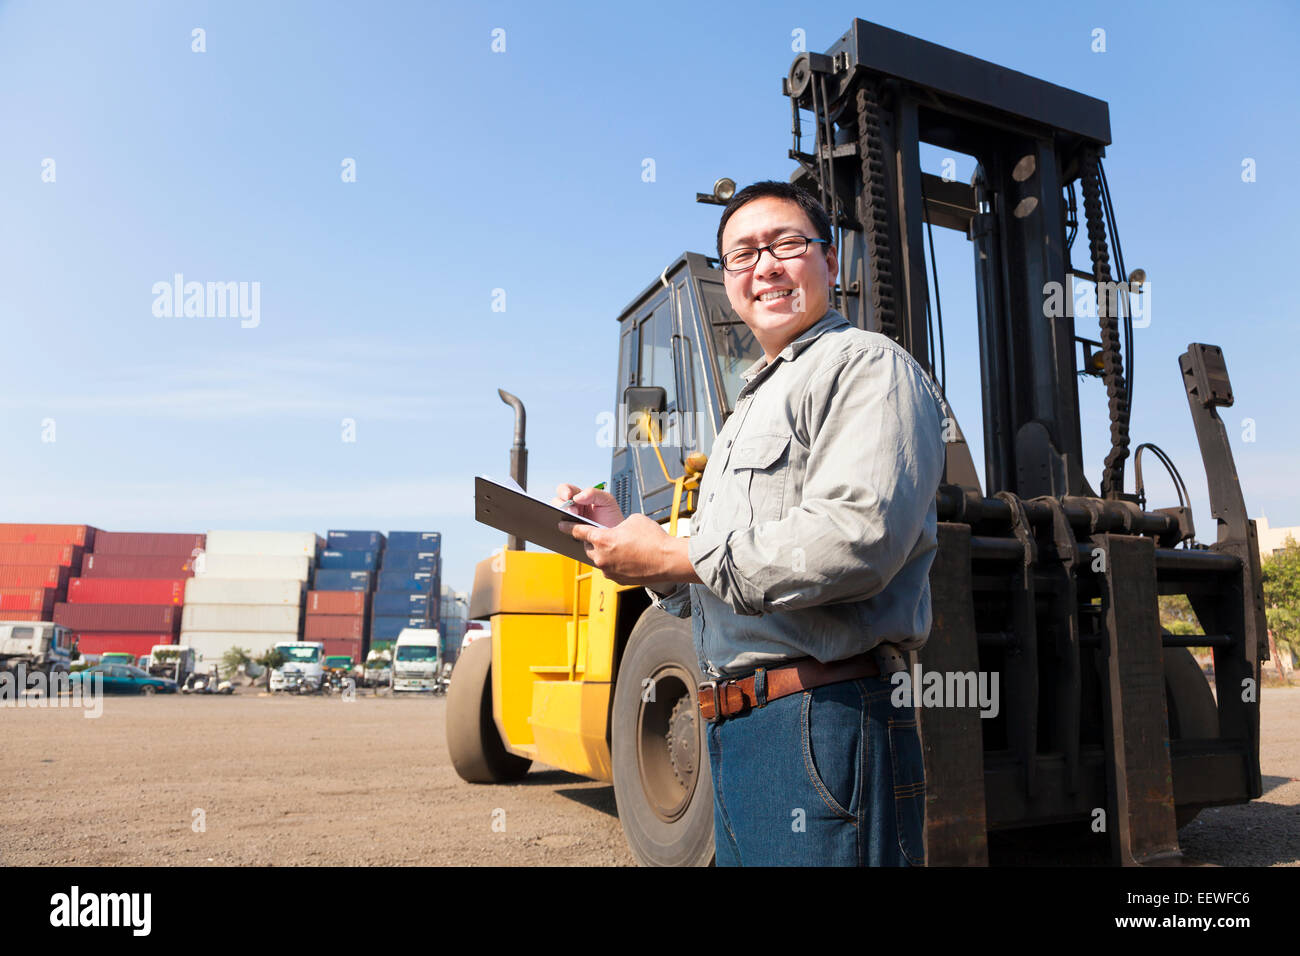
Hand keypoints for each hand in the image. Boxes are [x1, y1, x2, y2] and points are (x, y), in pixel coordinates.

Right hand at [552, 483, 623, 526]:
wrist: (616, 538)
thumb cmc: (612, 518)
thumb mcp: (607, 501)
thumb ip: (593, 493)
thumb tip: (576, 496)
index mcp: (581, 497)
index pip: (566, 489)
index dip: (564, 491)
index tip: (568, 497)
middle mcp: (573, 507)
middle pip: (557, 501)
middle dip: (563, 505)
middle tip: (573, 512)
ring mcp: (570, 520)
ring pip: (556, 515)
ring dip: (560, 516)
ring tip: (571, 521)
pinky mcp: (569, 532)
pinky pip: (559, 529)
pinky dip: (559, 528)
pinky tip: (565, 529)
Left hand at [557, 513, 675, 585]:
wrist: (669, 560)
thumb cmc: (653, 539)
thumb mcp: (633, 520)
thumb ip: (617, 524)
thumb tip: (615, 530)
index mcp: (602, 539)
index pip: (578, 531)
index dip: (568, 527)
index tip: (561, 525)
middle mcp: (601, 557)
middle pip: (588, 547)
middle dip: (593, 541)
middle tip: (604, 536)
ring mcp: (608, 571)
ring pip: (599, 559)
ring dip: (605, 553)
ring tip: (620, 548)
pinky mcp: (617, 580)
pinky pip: (610, 569)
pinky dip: (614, 563)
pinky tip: (627, 558)